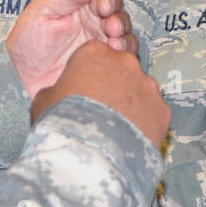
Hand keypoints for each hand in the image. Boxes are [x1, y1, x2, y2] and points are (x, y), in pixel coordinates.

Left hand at [6, 0, 137, 97]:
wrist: (24, 80)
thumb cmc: (28, 44)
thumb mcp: (43, 10)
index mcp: (80, 7)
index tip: (103, 6)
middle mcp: (95, 24)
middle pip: (119, 14)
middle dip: (118, 19)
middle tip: (110, 27)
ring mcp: (101, 45)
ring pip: (126, 35)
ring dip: (124, 36)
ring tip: (113, 43)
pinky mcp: (105, 65)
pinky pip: (124, 58)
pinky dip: (125, 54)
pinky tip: (114, 55)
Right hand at [31, 39, 171, 148]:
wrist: (91, 153)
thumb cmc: (62, 121)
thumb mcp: (43, 101)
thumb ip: (53, 91)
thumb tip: (55, 96)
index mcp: (94, 53)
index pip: (91, 55)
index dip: (84, 74)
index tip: (79, 93)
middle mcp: (126, 62)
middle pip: (119, 70)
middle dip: (111, 87)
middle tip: (98, 112)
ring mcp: (148, 86)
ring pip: (139, 91)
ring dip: (129, 105)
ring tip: (114, 130)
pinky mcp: (162, 110)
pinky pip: (153, 114)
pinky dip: (144, 124)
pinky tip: (130, 140)